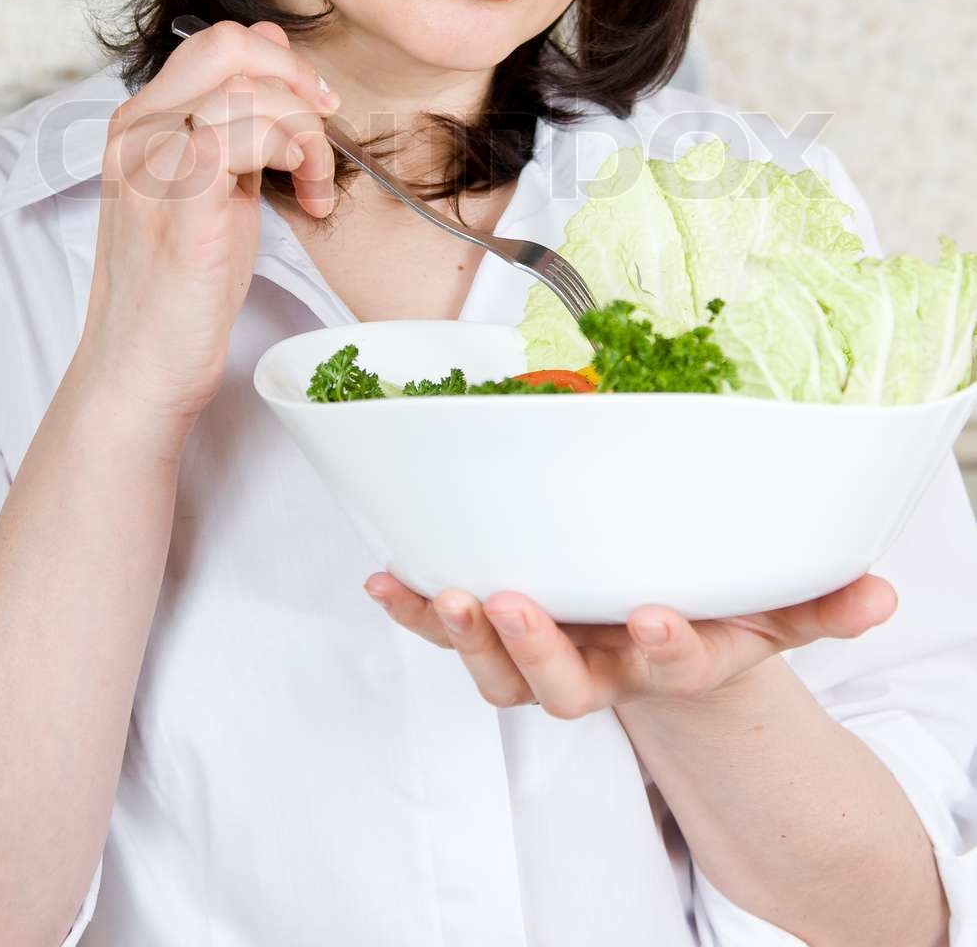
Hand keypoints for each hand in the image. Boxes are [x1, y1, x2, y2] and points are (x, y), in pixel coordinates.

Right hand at [72, 19, 339, 455]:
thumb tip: (274, 47)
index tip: (315, 110)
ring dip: (304, 134)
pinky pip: (241, 137)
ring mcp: (152, 166)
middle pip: (231, 47)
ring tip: (312, 184)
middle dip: (298, 83)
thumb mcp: (214, 184)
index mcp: (140, 121)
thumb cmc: (180, 286)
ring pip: (247, 93)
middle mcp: (136, 132)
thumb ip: (236, 120)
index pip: (219, 43)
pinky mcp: (179, 206)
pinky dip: (290, 156)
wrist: (140, 368)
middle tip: (318, 139)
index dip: (282, 65)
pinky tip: (304, 196)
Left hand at [363, 571, 896, 715]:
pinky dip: (416, 610)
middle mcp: (597, 671)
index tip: (650, 617)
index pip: (669, 663)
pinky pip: (450, 632)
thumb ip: (819, 604)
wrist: (649, 635)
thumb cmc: (710, 612)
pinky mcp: (497, 633)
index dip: (662, 648)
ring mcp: (542, 656)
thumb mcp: (770, 608)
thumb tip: (882, 594)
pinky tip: (386, 579)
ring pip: (499, 672)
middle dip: (534, 650)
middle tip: (511, 601)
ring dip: (466, 636)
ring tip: (448, 592)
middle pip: (560, 688)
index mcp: (667, 658)